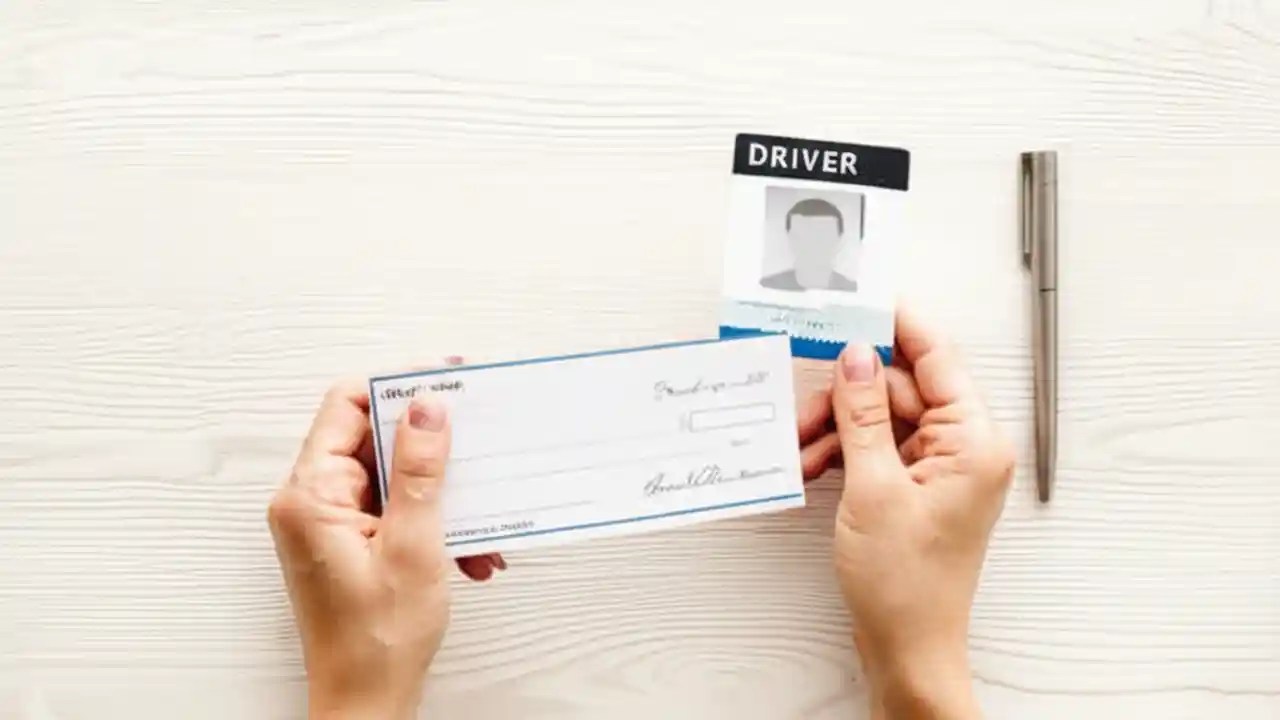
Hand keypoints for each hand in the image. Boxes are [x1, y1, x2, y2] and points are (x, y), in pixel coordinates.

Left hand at [268, 365, 503, 719]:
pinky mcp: (350, 542)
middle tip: (476, 440)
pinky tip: (469, 552)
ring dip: (441, 494)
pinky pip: (396, 509)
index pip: (347, 406)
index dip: (398, 387)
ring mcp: (330, 523)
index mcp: (310, 496)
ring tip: (478, 520)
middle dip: (432, 448)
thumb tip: (427, 409)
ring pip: (392, 476)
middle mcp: (311, 503)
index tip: (445, 381)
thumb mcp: (413, 545)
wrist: (367, 702)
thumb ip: (419, 471)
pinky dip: (435, 521)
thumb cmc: (376, 643)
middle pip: (373, 438)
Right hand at [798, 308, 1014, 718]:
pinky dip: (843, 452)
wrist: (907, 648)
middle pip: (900, 388)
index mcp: (974, 440)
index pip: (936, 357)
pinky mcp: (916, 485)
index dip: (896, 323)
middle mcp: (965, 447)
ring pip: (882, 417)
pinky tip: (814, 466)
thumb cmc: (906, 585)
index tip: (861, 298)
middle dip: (848, 393)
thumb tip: (855, 357)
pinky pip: (877, 447)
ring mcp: (940, 467)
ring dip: (838, 427)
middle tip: (806, 396)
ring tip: (803, 448)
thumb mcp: (873, 488)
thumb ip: (863, 414)